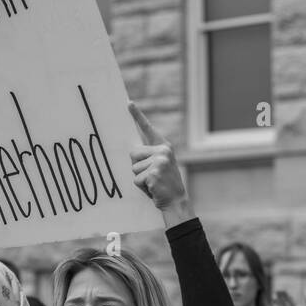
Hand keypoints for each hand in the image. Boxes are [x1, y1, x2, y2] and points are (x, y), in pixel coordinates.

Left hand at [128, 102, 191, 222]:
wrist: (176, 201)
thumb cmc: (163, 185)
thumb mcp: (158, 166)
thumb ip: (148, 156)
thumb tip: (131, 152)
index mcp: (163, 146)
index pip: (148, 129)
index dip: (137, 116)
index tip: (128, 103)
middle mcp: (163, 150)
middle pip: (133, 153)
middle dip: (137, 167)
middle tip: (151, 176)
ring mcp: (159, 161)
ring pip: (133, 168)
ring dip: (139, 179)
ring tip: (153, 183)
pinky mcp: (153, 173)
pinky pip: (136, 179)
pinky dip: (141, 187)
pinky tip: (153, 188)